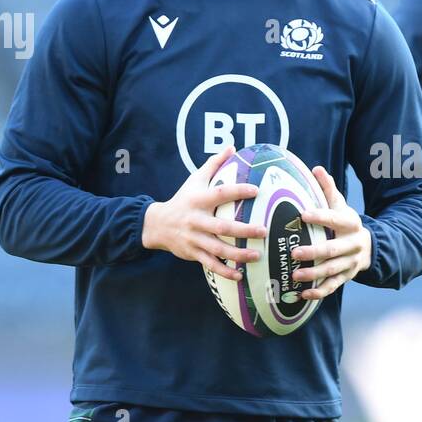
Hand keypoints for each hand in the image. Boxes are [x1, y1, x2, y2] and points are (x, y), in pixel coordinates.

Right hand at [142, 145, 267, 280]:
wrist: (157, 225)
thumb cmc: (183, 199)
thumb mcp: (194, 180)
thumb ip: (213, 165)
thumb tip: (232, 147)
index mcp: (199, 200)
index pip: (221, 193)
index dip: (238, 191)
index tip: (256, 190)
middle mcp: (196, 220)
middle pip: (222, 227)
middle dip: (244, 230)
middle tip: (264, 231)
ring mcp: (194, 239)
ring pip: (218, 249)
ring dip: (238, 254)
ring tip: (257, 256)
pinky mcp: (192, 253)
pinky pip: (210, 264)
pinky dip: (225, 270)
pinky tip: (240, 275)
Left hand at [290, 165, 371, 299]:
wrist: (368, 247)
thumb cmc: (345, 223)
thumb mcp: (340, 205)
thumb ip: (328, 189)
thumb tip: (316, 168)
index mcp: (350, 224)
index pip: (335, 219)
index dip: (320, 217)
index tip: (302, 214)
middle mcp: (353, 244)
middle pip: (334, 250)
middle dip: (314, 252)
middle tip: (294, 253)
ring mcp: (351, 263)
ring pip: (333, 271)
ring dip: (314, 274)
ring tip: (294, 275)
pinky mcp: (347, 277)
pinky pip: (333, 287)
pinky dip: (319, 292)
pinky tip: (303, 295)